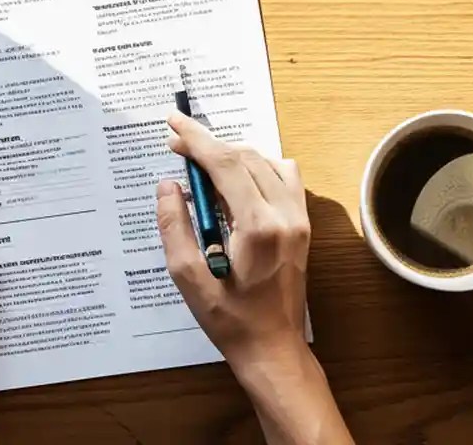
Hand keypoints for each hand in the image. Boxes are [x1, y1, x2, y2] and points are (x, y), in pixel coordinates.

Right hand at [156, 112, 352, 444]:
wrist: (273, 348)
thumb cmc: (230, 320)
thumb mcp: (188, 278)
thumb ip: (174, 227)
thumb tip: (168, 186)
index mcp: (258, 227)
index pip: (225, 164)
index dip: (196, 139)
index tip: (172, 124)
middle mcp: (285, 215)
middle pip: (245, 157)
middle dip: (209, 146)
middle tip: (176, 147)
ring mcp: (299, 219)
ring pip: (266, 162)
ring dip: (233, 156)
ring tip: (202, 167)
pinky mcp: (303, 225)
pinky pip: (284, 177)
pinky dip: (258, 168)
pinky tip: (236, 183)